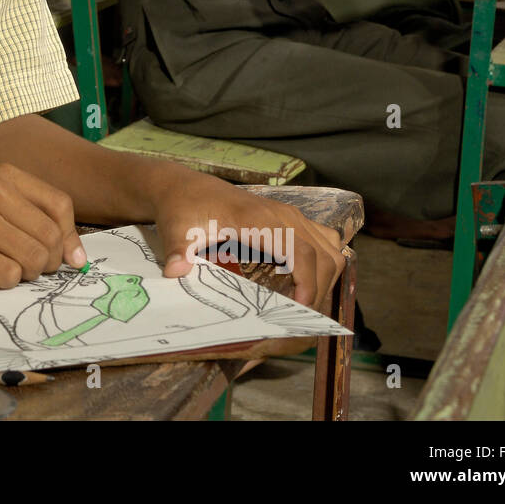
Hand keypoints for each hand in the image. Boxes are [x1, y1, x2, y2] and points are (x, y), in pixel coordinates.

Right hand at [0, 163, 85, 287]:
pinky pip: (10, 277)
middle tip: (28, 267)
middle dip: (48, 262)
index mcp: (3, 175)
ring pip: (34, 259)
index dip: (69, 237)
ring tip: (7, 268)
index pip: (60, 205)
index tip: (67, 258)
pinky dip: (5, 283)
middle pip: (50, 237)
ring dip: (27, 274)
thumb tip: (78, 258)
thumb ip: (33, 219)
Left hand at [151, 170, 344, 310]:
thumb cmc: (184, 209)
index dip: (307, 281)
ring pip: (329, 246)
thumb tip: (175, 271)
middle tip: (301, 316)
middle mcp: (281, 213)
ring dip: (326, 275)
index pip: (299, 251)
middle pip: (322, 253)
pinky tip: (306, 283)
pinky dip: (323, 263)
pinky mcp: (290, 217)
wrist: (185, 187)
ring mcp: (289, 213)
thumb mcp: (176, 230)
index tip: (301, 308)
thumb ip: (178, 251)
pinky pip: (322, 239)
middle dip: (319, 287)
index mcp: (257, 219)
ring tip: (306, 302)